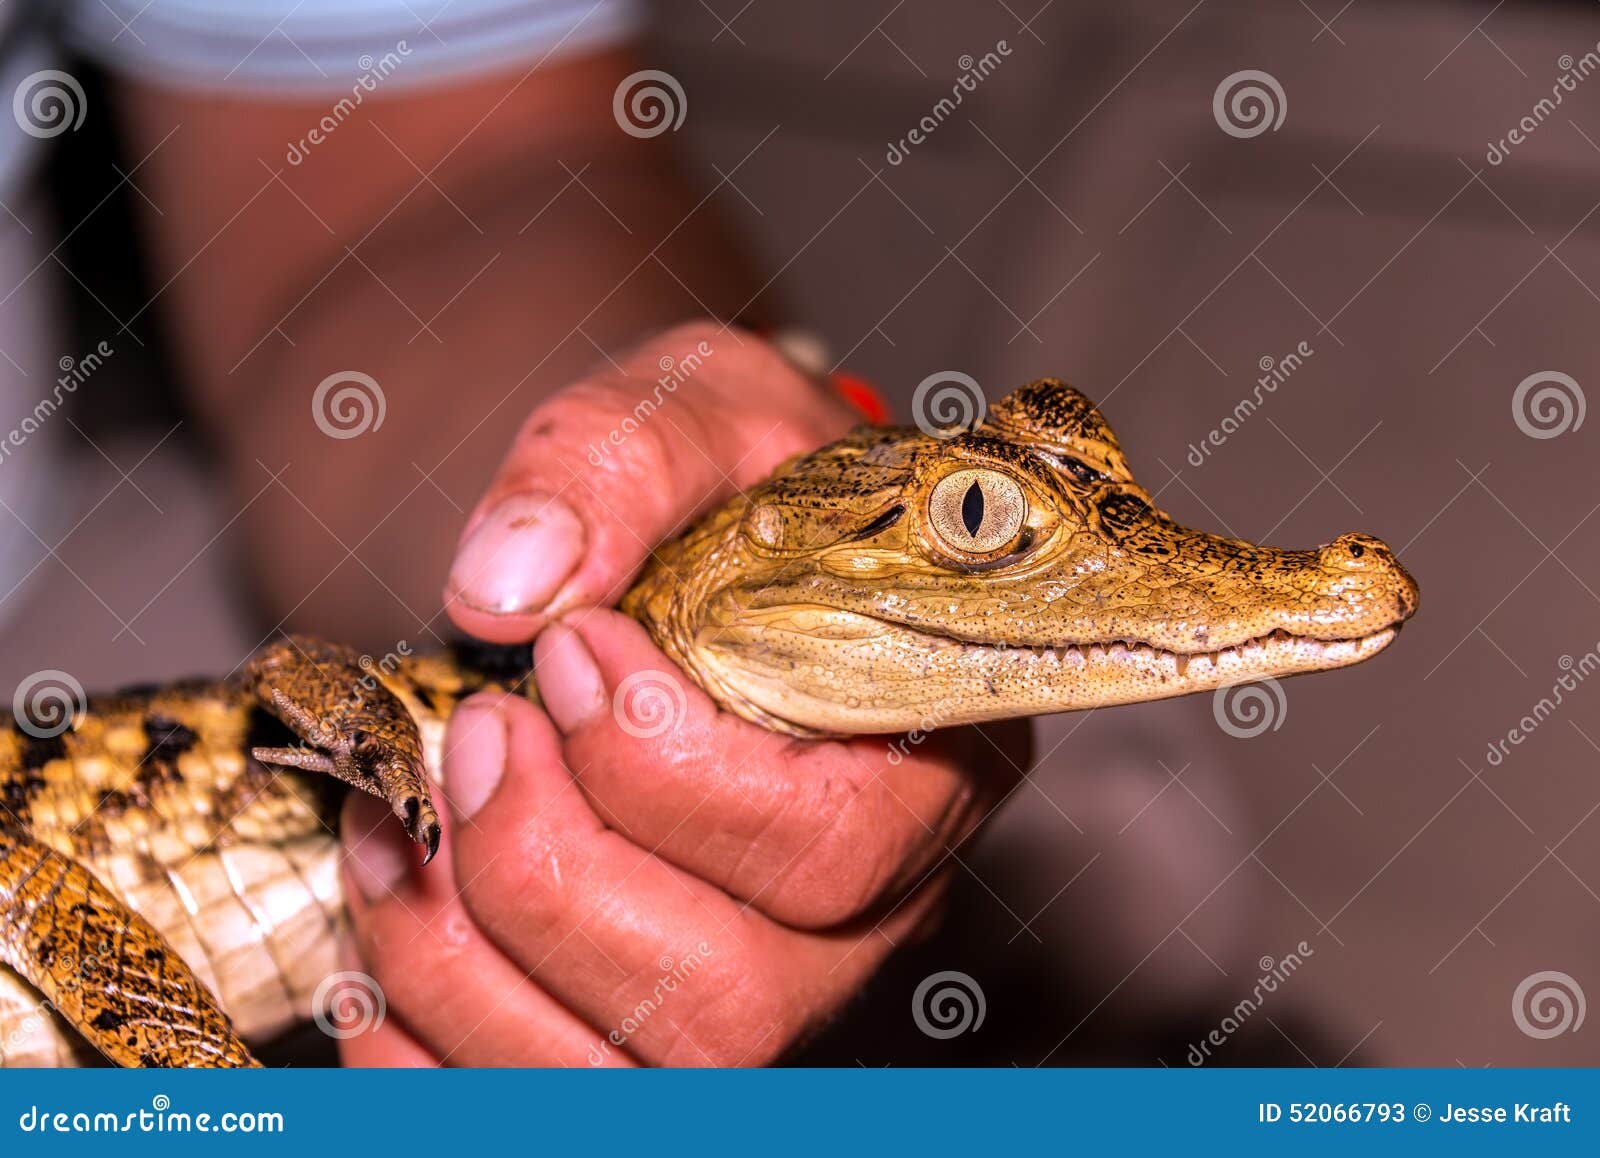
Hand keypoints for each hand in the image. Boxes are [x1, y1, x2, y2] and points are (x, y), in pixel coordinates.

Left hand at [337, 324, 1030, 1065]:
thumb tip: (506, 584)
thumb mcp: (697, 405)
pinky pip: (545, 1104)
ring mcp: (764, 978)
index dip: (670, 775)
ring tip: (398, 823)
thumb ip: (621, 462)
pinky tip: (378, 935)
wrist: (668, 534)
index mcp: (929, 753)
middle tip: (473, 737)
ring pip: (634, 1077)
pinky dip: (426, 1050)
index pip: (832, 850)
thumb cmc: (716, 478)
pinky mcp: (652, 1019)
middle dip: (550, 876)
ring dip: (465, 963)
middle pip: (729, 998)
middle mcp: (868, 903)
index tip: (568, 652)